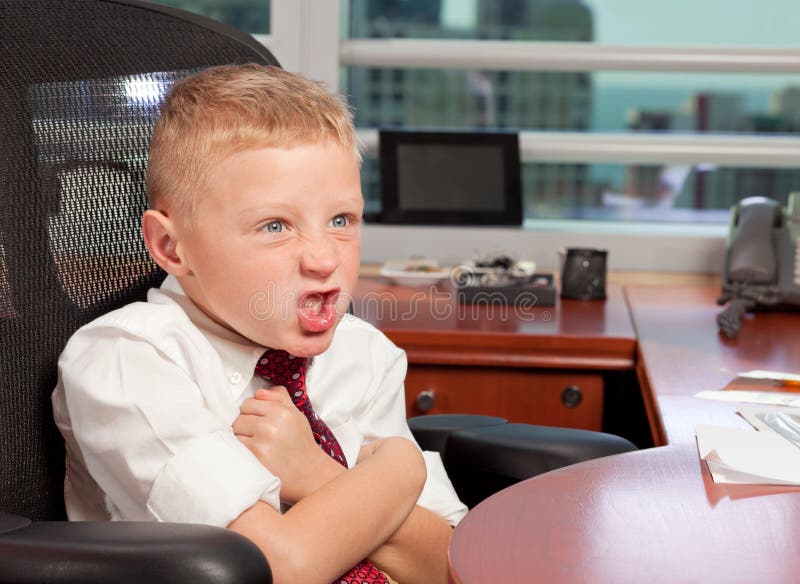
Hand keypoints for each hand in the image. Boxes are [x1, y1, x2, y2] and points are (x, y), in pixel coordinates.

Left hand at [233, 387, 344, 503]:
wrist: (310, 474)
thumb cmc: (301, 443)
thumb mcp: (296, 415)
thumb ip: (279, 398)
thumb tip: (258, 392)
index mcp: (281, 411)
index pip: (248, 403)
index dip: (252, 413)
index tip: (259, 422)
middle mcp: (270, 425)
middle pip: (239, 418)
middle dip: (245, 426)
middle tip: (257, 436)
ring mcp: (261, 443)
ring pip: (234, 433)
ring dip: (241, 439)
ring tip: (255, 446)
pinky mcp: (254, 459)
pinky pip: (235, 448)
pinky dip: (240, 451)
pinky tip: (251, 455)